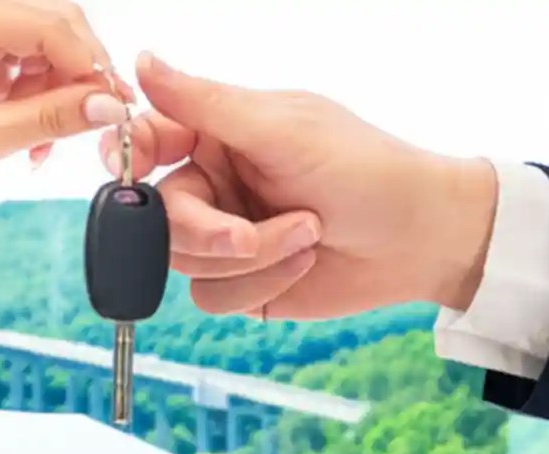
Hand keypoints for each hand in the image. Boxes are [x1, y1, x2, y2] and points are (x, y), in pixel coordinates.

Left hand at [0, 0, 135, 204]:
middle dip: (83, 74)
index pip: (50, 25)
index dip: (92, 67)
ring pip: (47, 47)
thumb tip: (111, 105)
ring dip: (62, 93)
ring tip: (47, 147)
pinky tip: (31, 144)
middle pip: (56, 24)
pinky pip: (27, 67)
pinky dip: (40, 102)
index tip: (118, 111)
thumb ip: (47, 119)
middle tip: (98, 124)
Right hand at [99, 53, 497, 318]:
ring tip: (305, 236)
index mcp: (218, 133)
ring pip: (184, 263)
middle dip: (206, 232)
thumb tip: (143, 61)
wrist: (420, 238)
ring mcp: (228, 235)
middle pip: (159, 216)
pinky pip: (213, 296)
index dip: (128, 160)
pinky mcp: (244, 282)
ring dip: (249, 259)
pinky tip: (302, 264)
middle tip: (247, 235)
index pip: (148, 140)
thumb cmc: (366, 170)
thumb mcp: (281, 130)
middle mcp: (217, 183)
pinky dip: (260, 285)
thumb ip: (206, 104)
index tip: (130, 173)